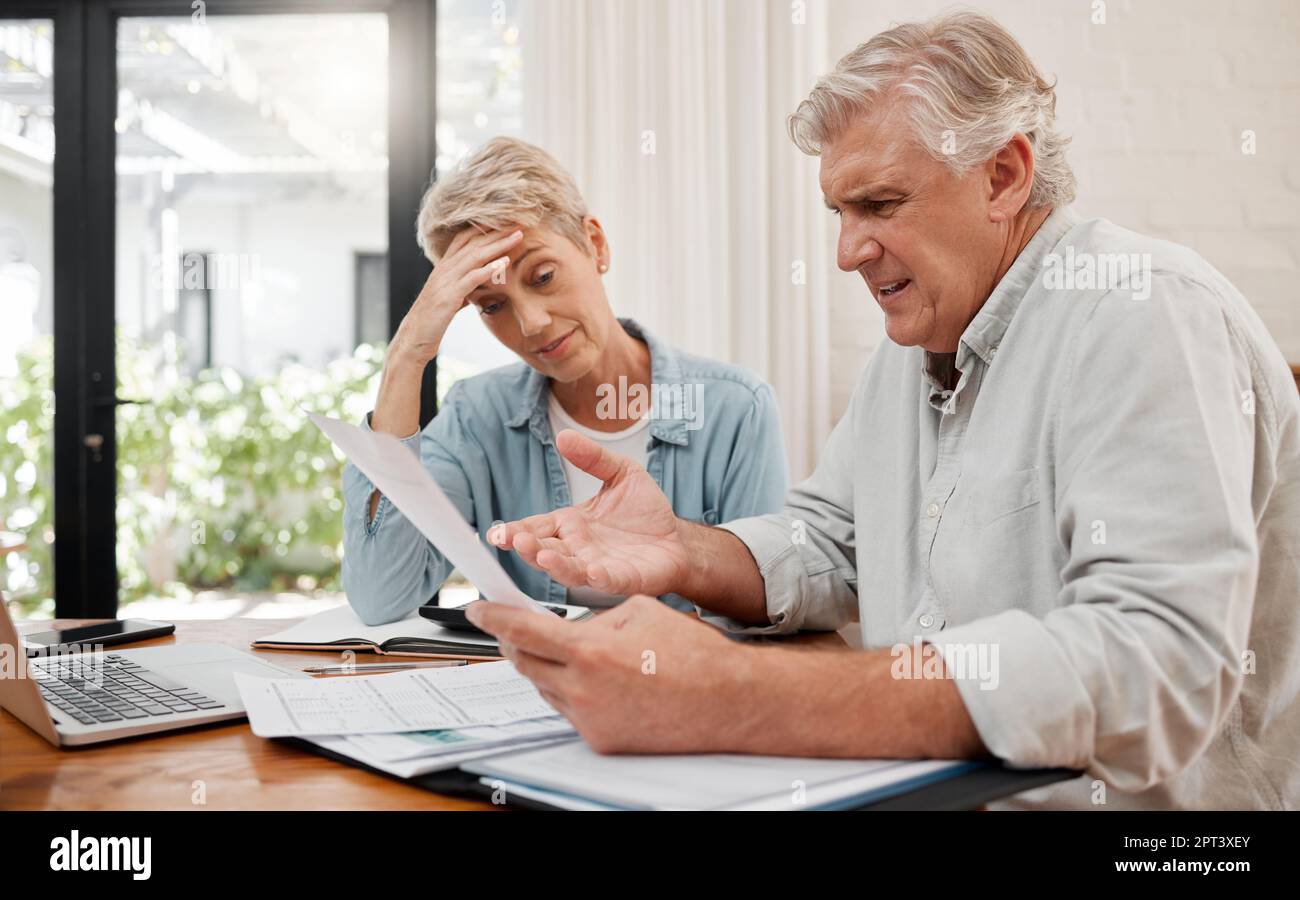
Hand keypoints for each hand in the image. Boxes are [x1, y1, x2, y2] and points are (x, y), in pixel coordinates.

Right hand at [391, 227, 523, 363]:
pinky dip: (489, 269)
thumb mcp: (449, 300)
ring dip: (498, 245)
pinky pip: (471, 278)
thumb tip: (477, 286)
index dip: (484, 228)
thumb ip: (462, 289)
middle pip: (473, 243)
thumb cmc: (431, 322)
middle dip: (496, 231)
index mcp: (443, 268)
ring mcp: (445, 281)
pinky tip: (504, 262)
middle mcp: (443, 269)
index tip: (505, 222)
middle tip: (518, 221)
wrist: (413, 339)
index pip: (464, 239)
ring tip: (517, 236)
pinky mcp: (448, 296)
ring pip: (475, 256)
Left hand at [466, 596, 753, 753]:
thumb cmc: (693, 653)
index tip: (477, 608)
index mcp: (588, 650)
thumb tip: (570, 621)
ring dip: (548, 666)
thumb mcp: (638, 610)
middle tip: (516, 625)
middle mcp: (582, 689)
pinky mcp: (600, 740)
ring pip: (546, 687)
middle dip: (514, 641)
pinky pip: (569, 710)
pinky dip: (573, 690)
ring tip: (579, 651)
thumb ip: (594, 616)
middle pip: (524, 662)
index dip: (492, 618)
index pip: (520, 630)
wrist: (727, 700)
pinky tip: (600, 679)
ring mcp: (589, 719)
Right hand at [487, 430, 692, 596]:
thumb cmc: (645, 511)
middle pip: (544, 552)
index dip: (514, 532)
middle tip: (517, 540)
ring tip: (543, 556)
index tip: (497, 533)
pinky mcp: (623, 579)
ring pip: (568, 571)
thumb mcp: (621, 473)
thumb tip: (564, 436)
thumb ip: (593, 458)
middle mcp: (578, 549)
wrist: (678, 538)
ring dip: (554, 566)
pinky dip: (597, 577)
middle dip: (528, 549)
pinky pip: (607, 580)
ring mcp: (598, 566)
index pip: (535, 528)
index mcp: (570, 525)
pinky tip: (591, 570)